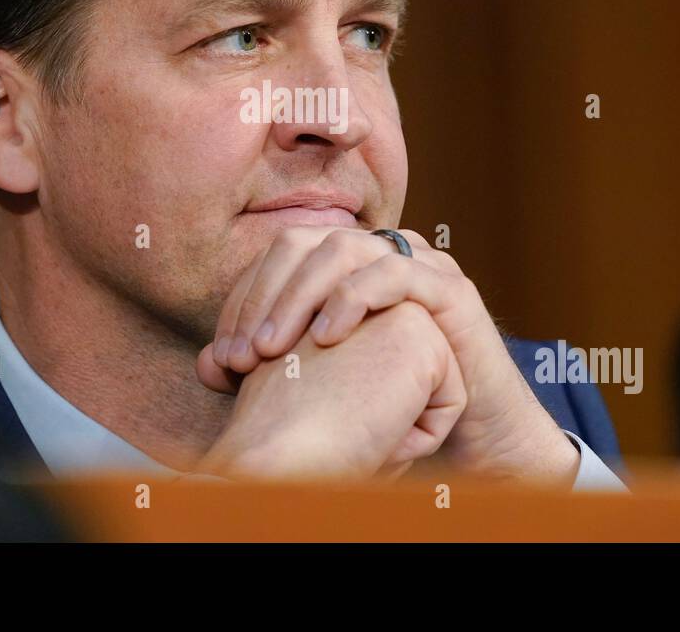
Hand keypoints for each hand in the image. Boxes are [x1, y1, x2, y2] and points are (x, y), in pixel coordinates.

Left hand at [198, 226, 580, 483]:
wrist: (473, 435)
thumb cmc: (393, 403)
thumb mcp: (322, 379)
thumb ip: (269, 362)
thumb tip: (206, 363)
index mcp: (348, 264)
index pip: (279, 255)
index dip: (244, 298)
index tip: (222, 354)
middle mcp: (381, 252)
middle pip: (305, 243)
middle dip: (264, 294)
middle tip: (240, 352)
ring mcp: (418, 264)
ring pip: (344, 249)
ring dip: (298, 296)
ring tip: (272, 347)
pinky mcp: (450, 290)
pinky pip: (394, 274)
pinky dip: (353, 299)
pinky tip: (326, 337)